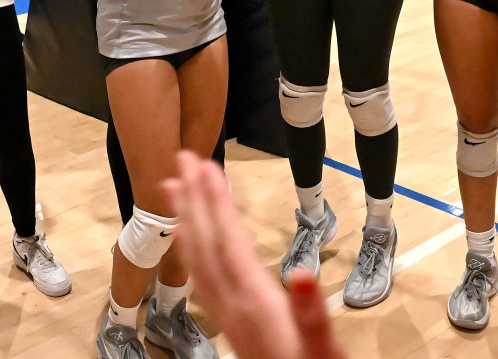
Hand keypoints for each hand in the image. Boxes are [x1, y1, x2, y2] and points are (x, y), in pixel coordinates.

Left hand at [164, 151, 347, 358]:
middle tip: (182, 158)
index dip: (215, 202)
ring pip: (198, 259)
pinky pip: (201, 279)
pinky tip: (187, 238)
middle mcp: (233, 306)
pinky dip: (191, 251)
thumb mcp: (324, 350)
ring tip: (173, 186)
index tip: (205, 165)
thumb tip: (302, 272)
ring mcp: (229, 315)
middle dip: (194, 198)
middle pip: (206, 244)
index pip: (227, 242)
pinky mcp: (232, 323)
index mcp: (254, 303)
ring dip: (187, 218)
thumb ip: (312, 314)